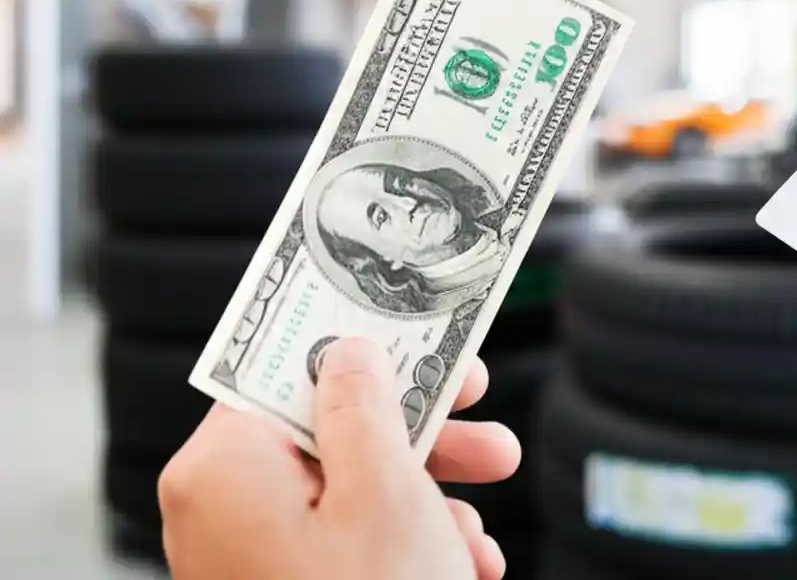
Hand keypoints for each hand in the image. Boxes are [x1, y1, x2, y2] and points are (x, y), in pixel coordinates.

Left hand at [160, 337, 520, 579]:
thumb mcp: (384, 490)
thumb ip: (366, 404)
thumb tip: (350, 351)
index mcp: (224, 469)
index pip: (284, 370)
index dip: (358, 345)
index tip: (412, 330)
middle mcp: (224, 507)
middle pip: (328, 428)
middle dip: (418, 430)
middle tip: (479, 413)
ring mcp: (252, 553)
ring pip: (350, 488)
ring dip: (427, 494)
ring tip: (480, 520)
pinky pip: (347, 539)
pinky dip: (406, 540)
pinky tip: (461, 559)